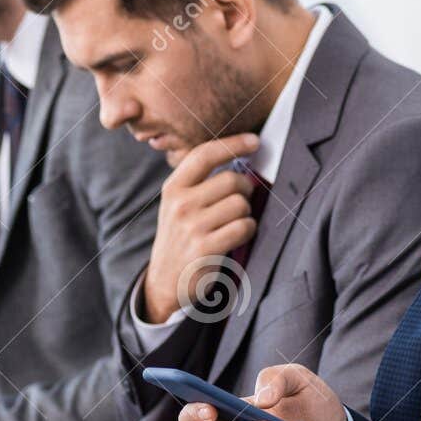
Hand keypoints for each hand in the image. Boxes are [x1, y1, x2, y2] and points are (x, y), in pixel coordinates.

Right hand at [139, 133, 260, 322]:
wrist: (165, 280)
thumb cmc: (181, 236)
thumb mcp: (178, 204)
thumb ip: (201, 181)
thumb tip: (239, 156)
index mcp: (173, 188)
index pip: (205, 154)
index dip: (233, 143)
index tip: (255, 141)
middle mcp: (180, 204)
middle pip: (232, 180)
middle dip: (245, 188)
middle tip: (240, 198)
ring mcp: (192, 227)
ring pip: (240, 204)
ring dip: (245, 213)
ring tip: (232, 222)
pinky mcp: (205, 249)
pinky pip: (244, 227)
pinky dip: (247, 230)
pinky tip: (236, 236)